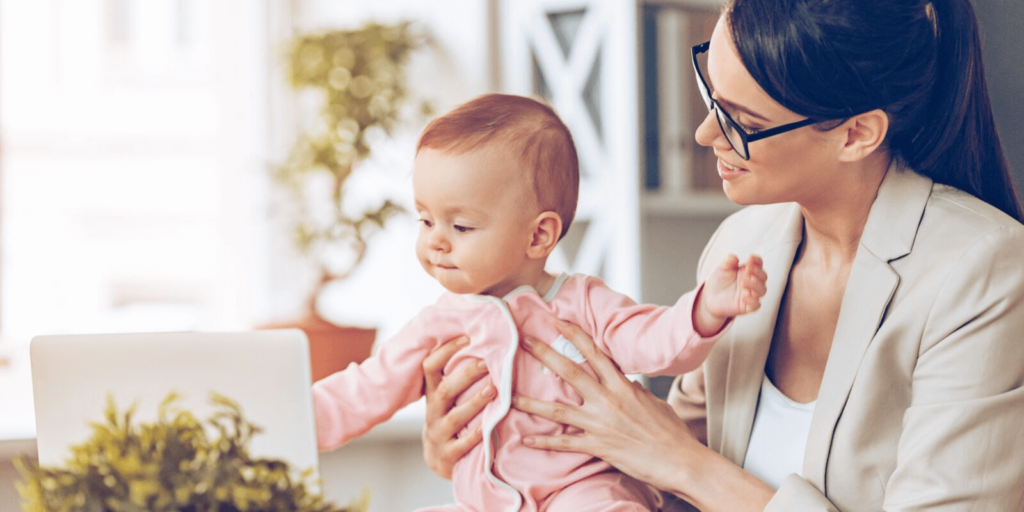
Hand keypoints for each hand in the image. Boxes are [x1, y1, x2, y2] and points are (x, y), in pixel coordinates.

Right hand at [421, 336, 494, 479]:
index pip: (430, 366)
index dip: (446, 351)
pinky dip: (475, 435)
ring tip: (493, 390)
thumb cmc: (450, 416)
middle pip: (445, 390)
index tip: (468, 337)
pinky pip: (462, 445)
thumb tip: (480, 337)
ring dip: (474, 402)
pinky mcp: (448, 454)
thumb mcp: (447, 396)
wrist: (439, 457)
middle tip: (487, 362)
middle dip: (466, 375)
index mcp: (433, 392)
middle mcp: (433, 411)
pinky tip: (488, 426)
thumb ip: (457, 374)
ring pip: (454, 417)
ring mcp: (439, 433)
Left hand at [512, 321, 708, 493]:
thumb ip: (634, 392)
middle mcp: (608, 400)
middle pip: (569, 372)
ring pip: (557, 409)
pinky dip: (545, 442)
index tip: (557, 322)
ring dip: (531, 401)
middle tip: (523, 342)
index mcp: (622, 385)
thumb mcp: (653, 403)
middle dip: (544, 354)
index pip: (594, 353)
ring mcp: (600, 423)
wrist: (681, 460)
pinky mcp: (598, 446)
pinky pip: (565, 443)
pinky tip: (527, 439)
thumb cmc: (671, 432)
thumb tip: (626, 385)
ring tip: (509, 395)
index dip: (574, 335)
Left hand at [695, 254, 766, 334]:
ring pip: (762, 290)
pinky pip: (756, 305)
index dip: (757, 261)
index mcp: (747, 271)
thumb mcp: (721, 268)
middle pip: (763, 276)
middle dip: (758, 272)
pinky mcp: (746, 306)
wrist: (709, 297)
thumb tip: (735, 258)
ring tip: (743, 282)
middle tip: (748, 270)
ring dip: (755, 285)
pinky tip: (744, 296)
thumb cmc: (718, 281)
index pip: (759, 264)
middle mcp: (751, 282)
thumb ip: (728, 261)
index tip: (750, 258)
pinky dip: (753, 301)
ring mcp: (750, 294)